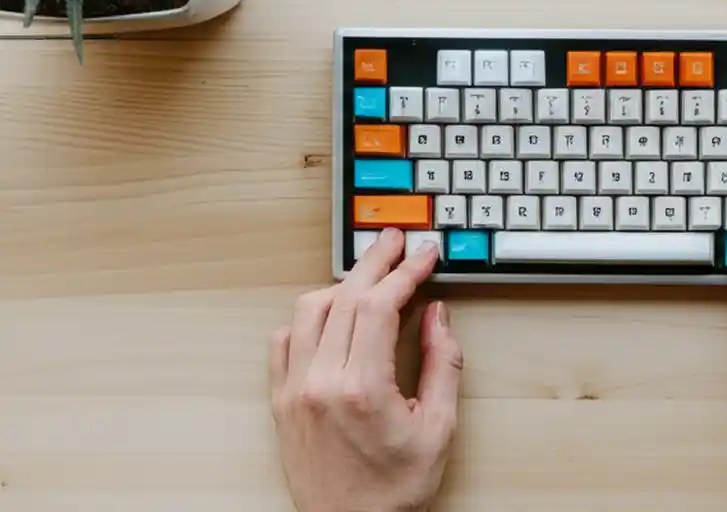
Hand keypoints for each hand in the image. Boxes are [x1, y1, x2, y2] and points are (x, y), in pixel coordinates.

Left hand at [269, 229, 462, 511]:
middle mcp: (319, 383)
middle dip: (376, 264)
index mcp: (361, 388)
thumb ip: (442, 364)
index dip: (405, 273)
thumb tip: (436, 316)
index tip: (424, 256)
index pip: (380, 306)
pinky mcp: (280, 400)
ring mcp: (293, 390)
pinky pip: (284, 340)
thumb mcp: (439, 428)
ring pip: (309, 310)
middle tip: (397, 243)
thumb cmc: (393, 490)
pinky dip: (308, 317)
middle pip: (345, 298)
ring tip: (370, 277)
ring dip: (342, 286)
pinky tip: (331, 314)